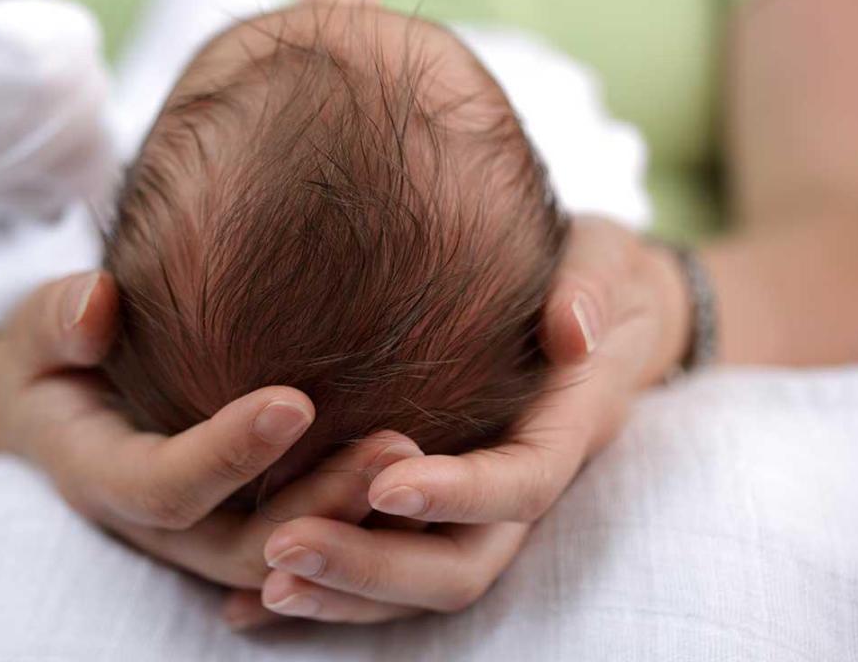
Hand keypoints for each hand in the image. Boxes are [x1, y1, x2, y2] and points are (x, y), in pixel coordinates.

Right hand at [0, 271, 423, 606]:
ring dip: (350, 518)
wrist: (59, 408)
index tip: (296, 401)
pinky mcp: (238, 522)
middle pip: (242, 543)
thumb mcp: (34, 333)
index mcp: (101, 477)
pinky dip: (354, 525)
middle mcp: (157, 524)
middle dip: (318, 503)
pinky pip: (303, 546)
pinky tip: (420, 478)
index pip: (163, 486)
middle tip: (396, 449)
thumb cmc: (54, 358)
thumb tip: (97, 305)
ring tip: (419, 458)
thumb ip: (57, 321)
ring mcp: (201, 533)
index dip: (226, 453)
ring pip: (284, 556)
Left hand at [237, 216, 690, 623]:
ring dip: (346, 591)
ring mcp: (479, 506)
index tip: (386, 487)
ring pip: (421, 580)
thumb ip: (592, 288)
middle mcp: (519, 485)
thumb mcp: (602, 261)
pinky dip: (333, 589)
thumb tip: (572, 330)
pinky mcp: (441, 507)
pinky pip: (391, 563)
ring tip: (265, 582)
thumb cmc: (594, 274)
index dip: (460, 495)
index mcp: (565, 430)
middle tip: (284, 546)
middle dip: (377, 566)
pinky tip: (256, 597)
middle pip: (462, 562)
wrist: (600, 312)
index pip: (522, 486)